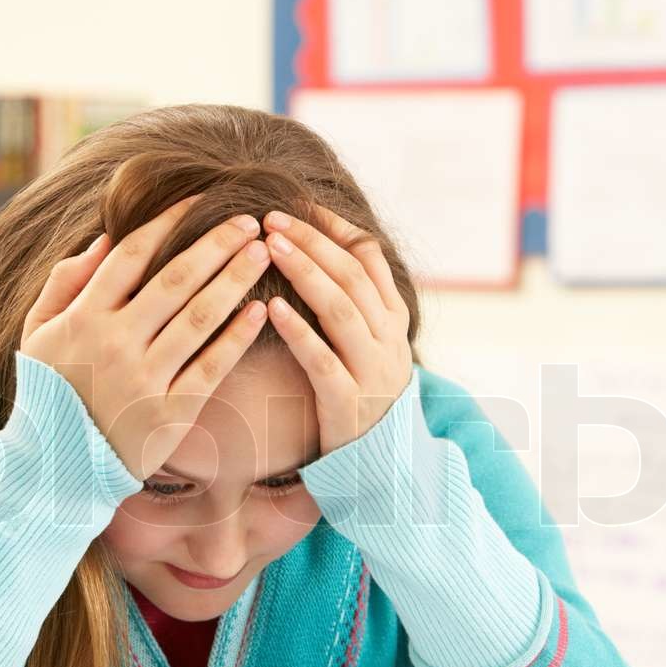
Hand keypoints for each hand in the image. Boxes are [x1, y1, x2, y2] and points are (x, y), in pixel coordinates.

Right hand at [19, 195, 271, 479]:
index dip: (170, 220)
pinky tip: (262, 311)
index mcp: (84, 316)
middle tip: (250, 219)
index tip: (201, 198)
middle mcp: (116, 342)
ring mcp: (145, 378)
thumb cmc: (50, 391)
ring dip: (235, 280)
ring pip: (199, 318)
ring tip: (263, 253)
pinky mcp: (170, 412)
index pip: (132, 254)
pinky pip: (211, 367)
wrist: (55, 466)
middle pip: (176, 279)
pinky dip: (238, 337)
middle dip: (217, 244)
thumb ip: (65, 282)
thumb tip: (106, 237)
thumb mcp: (38, 332)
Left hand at [262, 206, 412, 454]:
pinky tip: (272, 307)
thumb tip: (320, 246)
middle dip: (313, 241)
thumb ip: (353, 301)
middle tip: (272, 218)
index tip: (299, 203)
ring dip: (305, 273)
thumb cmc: (362, 393)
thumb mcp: (371, 344)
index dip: (335, 227)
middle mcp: (389, 340)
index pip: (370, 257)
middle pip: (353, 276)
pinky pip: (323, 360)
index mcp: (395, 319)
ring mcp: (373, 370)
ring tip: (271, 247)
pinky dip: (299, 330)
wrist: (383, 463)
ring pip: (342, 310)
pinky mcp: (349, 402)